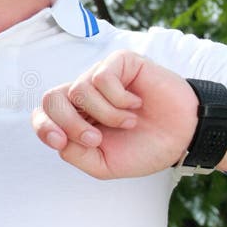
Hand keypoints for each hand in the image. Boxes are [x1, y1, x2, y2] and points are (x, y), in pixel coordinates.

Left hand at [31, 50, 197, 179]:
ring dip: (105, 115)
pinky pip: (101, 78)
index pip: (44, 114)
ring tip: (128, 122)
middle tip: (96, 139)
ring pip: (78, 90)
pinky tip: (135, 104)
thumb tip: (57, 137)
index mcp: (77, 117)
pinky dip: (118, 99)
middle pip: (52, 98)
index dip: (43, 126)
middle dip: (69, 123)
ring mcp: (101, 75)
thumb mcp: (104, 164)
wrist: (183, 137)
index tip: (59, 141)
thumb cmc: (144, 147)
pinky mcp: (120, 62)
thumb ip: (76, 154)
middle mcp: (85, 94)